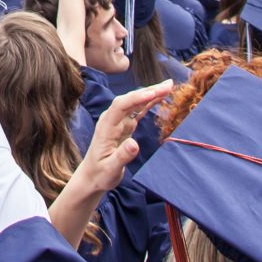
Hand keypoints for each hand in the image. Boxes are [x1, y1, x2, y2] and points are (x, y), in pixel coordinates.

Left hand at [74, 83, 170, 203]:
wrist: (92, 176)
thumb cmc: (100, 174)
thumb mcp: (110, 169)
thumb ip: (122, 157)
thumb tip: (134, 144)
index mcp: (106, 127)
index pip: (120, 105)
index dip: (136, 98)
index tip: (153, 93)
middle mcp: (112, 120)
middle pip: (130, 99)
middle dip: (148, 91)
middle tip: (168, 85)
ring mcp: (119, 121)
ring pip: (136, 102)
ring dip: (151, 94)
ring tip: (169, 86)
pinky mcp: (126, 125)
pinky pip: (138, 110)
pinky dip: (149, 103)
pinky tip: (160, 97)